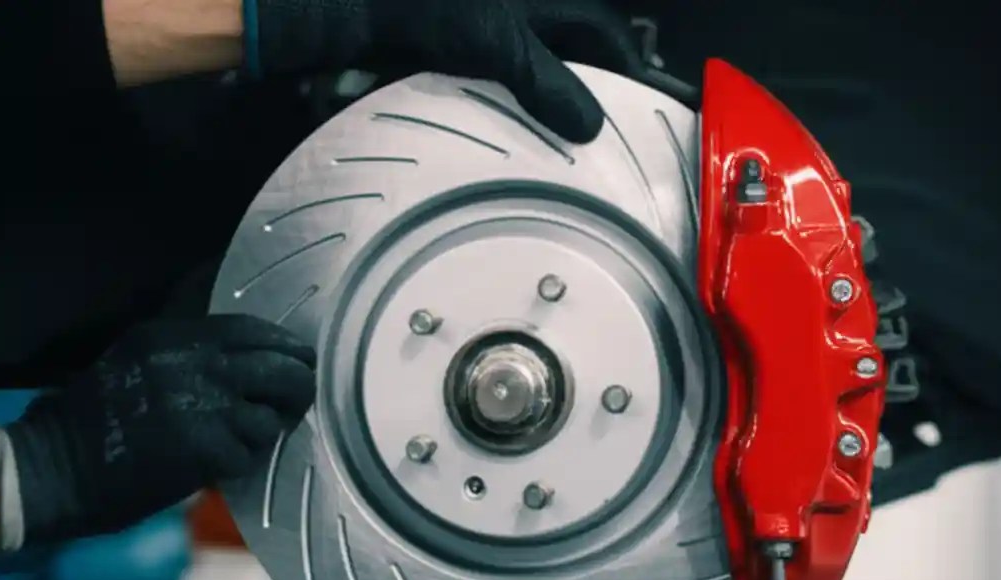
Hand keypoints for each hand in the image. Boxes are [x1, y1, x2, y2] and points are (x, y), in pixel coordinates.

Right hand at [5, 315, 315, 545]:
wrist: (55, 469)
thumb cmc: (94, 424)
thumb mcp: (138, 362)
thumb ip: (192, 355)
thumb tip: (254, 360)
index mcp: (174, 337)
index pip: (253, 329)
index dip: (285, 345)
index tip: (301, 358)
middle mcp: (194, 364)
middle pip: (280, 367)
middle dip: (298, 387)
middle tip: (295, 404)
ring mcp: (204, 406)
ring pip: (270, 416)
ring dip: (263, 434)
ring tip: (237, 443)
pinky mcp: (208, 449)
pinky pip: (249, 456)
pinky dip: (239, 465)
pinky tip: (213, 466)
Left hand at [248, 0, 646, 142]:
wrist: (357, 7)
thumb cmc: (432, 7)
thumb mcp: (503, 47)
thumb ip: (550, 85)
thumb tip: (590, 124)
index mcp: (551, 2)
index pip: (609, 37)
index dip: (630, 74)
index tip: (643, 111)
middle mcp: (527, 13)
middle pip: (575, 57)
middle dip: (587, 95)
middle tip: (599, 139)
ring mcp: (493, 31)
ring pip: (538, 73)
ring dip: (545, 105)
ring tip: (555, 144)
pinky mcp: (462, 50)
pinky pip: (500, 84)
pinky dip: (507, 106)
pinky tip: (506, 131)